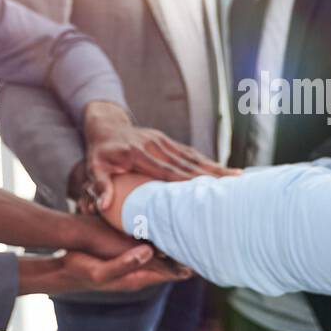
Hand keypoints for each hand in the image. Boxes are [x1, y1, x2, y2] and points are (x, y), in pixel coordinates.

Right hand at [18, 216, 190, 294]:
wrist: (62, 269)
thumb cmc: (80, 269)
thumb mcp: (100, 271)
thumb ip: (125, 264)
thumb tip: (150, 253)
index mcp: (138, 277)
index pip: (171, 273)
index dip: (187, 264)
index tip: (206, 251)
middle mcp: (141, 270)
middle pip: (172, 264)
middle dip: (187, 253)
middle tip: (208, 236)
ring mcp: (135, 260)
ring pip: (163, 253)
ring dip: (176, 243)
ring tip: (195, 228)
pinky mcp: (128, 250)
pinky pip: (151, 244)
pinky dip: (162, 237)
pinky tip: (169, 224)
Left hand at [75, 102, 236, 211]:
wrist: (105, 124)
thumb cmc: (100, 152)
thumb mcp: (94, 167)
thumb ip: (99, 185)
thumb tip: (102, 206)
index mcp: (139, 153)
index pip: (167, 169)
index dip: (187, 179)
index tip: (206, 189)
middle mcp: (155, 145)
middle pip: (187, 162)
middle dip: (211, 173)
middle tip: (234, 183)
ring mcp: (163, 141)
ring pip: (192, 156)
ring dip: (214, 166)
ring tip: (237, 176)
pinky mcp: (167, 140)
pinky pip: (188, 152)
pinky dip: (205, 161)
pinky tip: (220, 170)